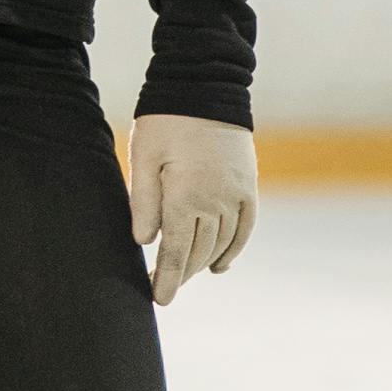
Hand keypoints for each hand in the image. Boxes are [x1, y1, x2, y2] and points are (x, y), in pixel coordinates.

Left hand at [128, 114, 256, 306]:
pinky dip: (233, 251)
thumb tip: (144, 242)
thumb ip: (142, 202)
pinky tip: (220, 266)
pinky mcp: (249, 188)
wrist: (206, 90)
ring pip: (221, 244)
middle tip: (164, 287)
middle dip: (181, 273)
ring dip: (203, 263)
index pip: (177, 252)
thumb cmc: (165, 122)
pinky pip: (245, 230)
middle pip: (199, 252)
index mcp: (185, 196)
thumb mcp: (143, 158)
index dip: (168, 279)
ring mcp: (237, 196)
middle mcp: (216, 202)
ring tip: (184, 275)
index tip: (159, 300)